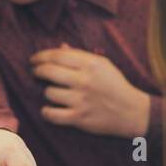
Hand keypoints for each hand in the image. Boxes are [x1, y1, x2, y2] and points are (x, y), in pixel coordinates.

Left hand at [30, 45, 149, 138]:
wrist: (132, 112)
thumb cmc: (115, 86)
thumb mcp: (103, 65)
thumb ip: (80, 56)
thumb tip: (60, 47)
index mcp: (91, 64)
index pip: (57, 55)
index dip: (41, 56)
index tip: (33, 59)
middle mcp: (84, 80)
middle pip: (48, 71)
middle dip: (37, 71)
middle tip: (35, 72)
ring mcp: (81, 100)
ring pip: (49, 92)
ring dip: (47, 92)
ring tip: (54, 93)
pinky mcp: (79, 118)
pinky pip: (52, 114)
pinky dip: (47, 112)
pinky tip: (49, 109)